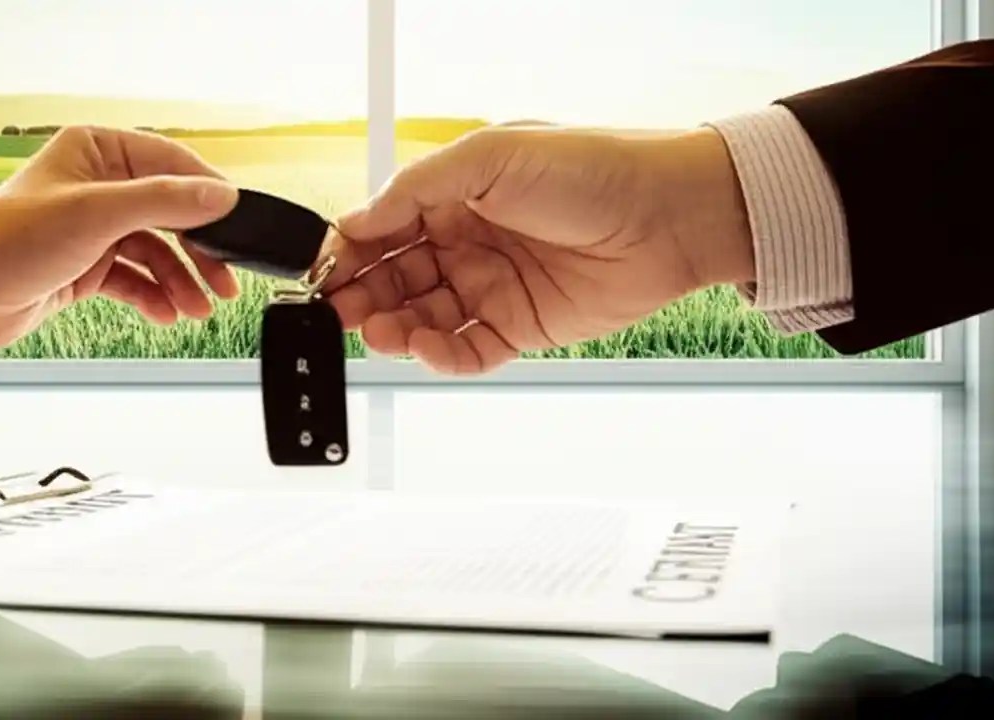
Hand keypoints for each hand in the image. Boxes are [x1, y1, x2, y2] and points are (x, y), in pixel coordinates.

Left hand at [0, 126, 240, 349]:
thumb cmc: (9, 241)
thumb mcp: (96, 214)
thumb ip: (164, 202)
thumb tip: (222, 197)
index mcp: (96, 150)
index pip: (171, 163)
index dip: (208, 195)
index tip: (237, 223)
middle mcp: (98, 183)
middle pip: (171, 212)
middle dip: (199, 250)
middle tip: (225, 280)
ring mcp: (93, 226)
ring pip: (157, 250)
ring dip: (180, 281)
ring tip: (197, 308)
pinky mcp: (87, 264)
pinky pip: (136, 278)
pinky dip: (154, 296)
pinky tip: (167, 314)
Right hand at [323, 124, 755, 374]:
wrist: (669, 216)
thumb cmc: (592, 169)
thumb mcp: (493, 154)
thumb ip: (419, 185)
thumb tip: (360, 217)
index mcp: (455, 195)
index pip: (383, 226)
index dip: (351, 248)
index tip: (324, 269)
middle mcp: (468, 242)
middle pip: (394, 277)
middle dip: (361, 294)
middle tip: (340, 310)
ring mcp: (492, 287)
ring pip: (422, 318)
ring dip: (393, 328)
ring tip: (380, 331)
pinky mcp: (520, 328)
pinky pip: (466, 351)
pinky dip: (440, 357)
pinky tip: (426, 349)